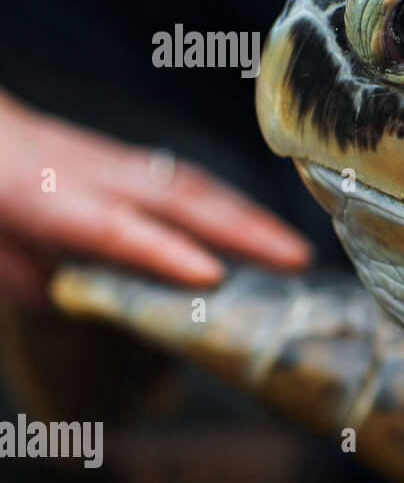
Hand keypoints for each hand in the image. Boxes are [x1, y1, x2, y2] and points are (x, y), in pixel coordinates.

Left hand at [0, 91, 310, 306]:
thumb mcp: (6, 260)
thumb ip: (57, 287)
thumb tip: (119, 320)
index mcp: (49, 200)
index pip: (112, 226)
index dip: (162, 251)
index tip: (211, 277)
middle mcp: (94, 174)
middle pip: (176, 198)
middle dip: (239, 230)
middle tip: (294, 263)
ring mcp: (119, 162)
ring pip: (195, 186)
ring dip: (251, 220)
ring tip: (296, 253)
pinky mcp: (137, 162)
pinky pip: (194, 182)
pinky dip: (236, 208)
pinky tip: (266, 231)